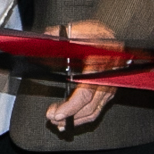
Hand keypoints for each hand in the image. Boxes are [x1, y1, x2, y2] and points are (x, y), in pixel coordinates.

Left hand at [45, 18, 122, 132]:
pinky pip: (98, 108)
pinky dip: (83, 116)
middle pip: (90, 106)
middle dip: (69, 116)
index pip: (85, 93)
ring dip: (75, 119)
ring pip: (94, 111)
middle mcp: (108, 77)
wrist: (108, 35)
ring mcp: (110, 85)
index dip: (70, 107)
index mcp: (99, 63)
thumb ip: (58, 39)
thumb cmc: (93, 33)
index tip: (56, 113)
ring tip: (57, 121)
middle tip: (51, 117)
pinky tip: (70, 120)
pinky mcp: (109, 90)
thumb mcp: (75, 31)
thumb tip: (43, 43)